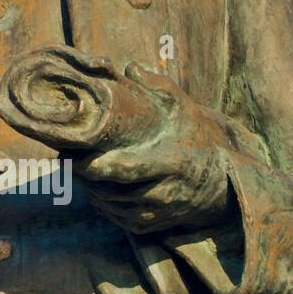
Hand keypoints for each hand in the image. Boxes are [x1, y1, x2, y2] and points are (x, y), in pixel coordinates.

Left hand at [0, 48, 232, 230]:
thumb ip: (159, 87)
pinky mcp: (154, 225)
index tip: (73, 153)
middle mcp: (165, 193)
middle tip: (66, 160)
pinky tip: (95, 189)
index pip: (125, 169)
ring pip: (111, 206)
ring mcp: (159, 212)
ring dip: (90, 190)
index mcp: (171, 163)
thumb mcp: (186, 109)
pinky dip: (103, 206)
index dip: (94, 165)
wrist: (226, 182)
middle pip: (112, 190)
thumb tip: (129, 68)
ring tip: (75, 170)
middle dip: (84, 177)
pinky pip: (119, 219)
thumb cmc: (201, 139)